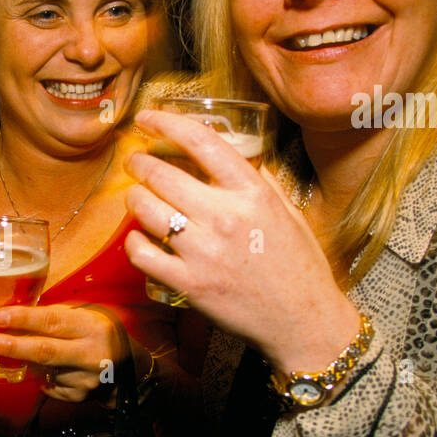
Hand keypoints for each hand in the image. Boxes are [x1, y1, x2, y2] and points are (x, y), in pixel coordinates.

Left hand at [0, 304, 126, 402]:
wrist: (129, 368)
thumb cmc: (100, 334)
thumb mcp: (85, 316)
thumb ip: (54, 316)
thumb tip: (13, 317)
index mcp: (93, 327)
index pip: (52, 322)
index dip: (22, 319)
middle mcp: (91, 355)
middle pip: (43, 351)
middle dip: (10, 346)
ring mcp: (85, 379)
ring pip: (40, 369)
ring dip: (24, 360)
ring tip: (16, 350)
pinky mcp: (78, 396)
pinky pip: (47, 384)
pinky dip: (39, 374)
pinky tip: (46, 367)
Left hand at [122, 108, 359, 373]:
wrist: (303, 319)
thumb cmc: (297, 264)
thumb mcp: (287, 210)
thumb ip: (256, 181)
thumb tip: (227, 155)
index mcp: (253, 192)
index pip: (202, 141)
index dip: (167, 122)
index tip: (147, 117)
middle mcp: (226, 217)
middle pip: (161, 174)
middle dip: (139, 163)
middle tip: (135, 163)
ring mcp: (204, 252)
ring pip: (144, 209)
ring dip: (133, 199)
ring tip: (136, 198)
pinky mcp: (189, 284)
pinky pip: (141, 253)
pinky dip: (134, 242)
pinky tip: (139, 238)